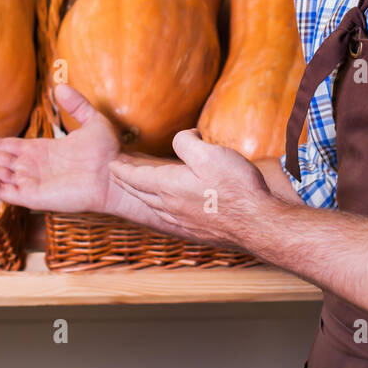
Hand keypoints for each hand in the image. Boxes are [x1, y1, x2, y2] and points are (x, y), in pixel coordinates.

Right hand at [0, 83, 123, 212]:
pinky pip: (4, 189)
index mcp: (40, 152)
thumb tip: (60, 86)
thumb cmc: (108, 153)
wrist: (117, 174)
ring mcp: (31, 183)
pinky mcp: (33, 197)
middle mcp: (31, 168)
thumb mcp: (92, 120)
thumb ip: (76, 104)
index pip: (3, 147)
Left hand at [107, 128, 275, 247]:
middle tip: (117, 174)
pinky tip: (167, 208)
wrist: (257, 223)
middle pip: (140, 193)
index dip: (122, 169)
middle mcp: (171, 206)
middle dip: (126, 182)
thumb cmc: (235, 187)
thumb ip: (186, 142)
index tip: (111, 164)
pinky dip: (159, 208)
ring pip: (153, 206)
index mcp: (169, 186)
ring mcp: (183, 221)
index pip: (136, 177)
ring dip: (141, 195)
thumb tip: (185, 137)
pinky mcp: (197, 230)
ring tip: (138, 189)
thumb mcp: (208, 153)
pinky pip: (168, 217)